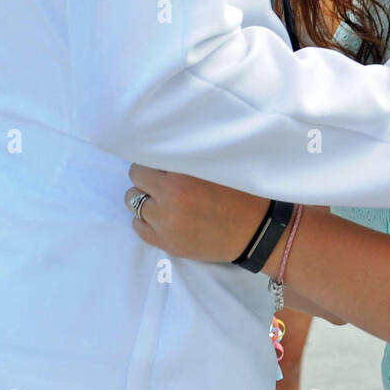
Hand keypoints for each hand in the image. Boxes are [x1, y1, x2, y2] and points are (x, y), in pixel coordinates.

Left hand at [125, 165, 270, 262]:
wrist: (256, 231)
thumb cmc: (241, 194)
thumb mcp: (217, 166)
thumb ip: (188, 157)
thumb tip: (163, 145)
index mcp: (182, 178)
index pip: (144, 162)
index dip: (154, 162)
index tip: (162, 164)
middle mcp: (169, 201)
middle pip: (136, 181)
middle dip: (147, 178)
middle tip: (162, 180)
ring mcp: (166, 225)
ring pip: (133, 203)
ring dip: (145, 198)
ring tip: (162, 198)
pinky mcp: (167, 244)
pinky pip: (138, 227)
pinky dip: (145, 220)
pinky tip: (160, 216)